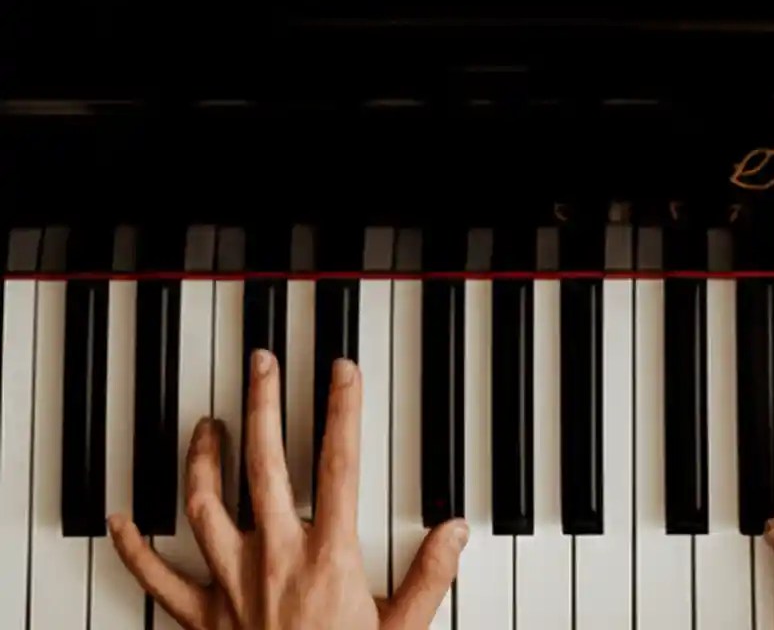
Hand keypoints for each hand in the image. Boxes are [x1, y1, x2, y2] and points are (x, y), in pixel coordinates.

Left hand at [106, 350, 468, 629]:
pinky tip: (122, 519)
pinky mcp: (200, 615)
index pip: (340, 466)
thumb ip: (429, 578)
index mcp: (328, 557)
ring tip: (209, 423)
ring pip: (206, 503)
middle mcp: (275, 558)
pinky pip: (158, 577)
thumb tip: (454, 532)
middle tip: (260, 365)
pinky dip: (135, 547)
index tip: (341, 373)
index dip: (342, 412)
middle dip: (263, 406)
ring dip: (205, 457)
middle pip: (265, 466)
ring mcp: (232, 582)